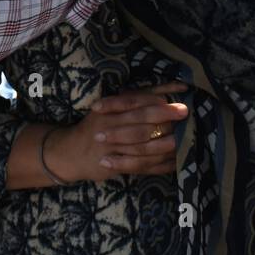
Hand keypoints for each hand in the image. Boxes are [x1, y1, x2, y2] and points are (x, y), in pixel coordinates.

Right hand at [44, 83, 189, 181]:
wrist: (70, 152)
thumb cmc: (96, 125)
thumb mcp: (111, 107)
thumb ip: (138, 97)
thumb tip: (171, 88)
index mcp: (110, 109)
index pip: (137, 101)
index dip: (158, 99)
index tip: (180, 98)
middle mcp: (110, 126)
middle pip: (141, 120)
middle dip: (165, 116)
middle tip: (185, 113)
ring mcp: (112, 147)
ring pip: (143, 146)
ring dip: (166, 143)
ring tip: (184, 139)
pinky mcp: (115, 165)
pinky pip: (141, 166)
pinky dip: (159, 165)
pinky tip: (174, 161)